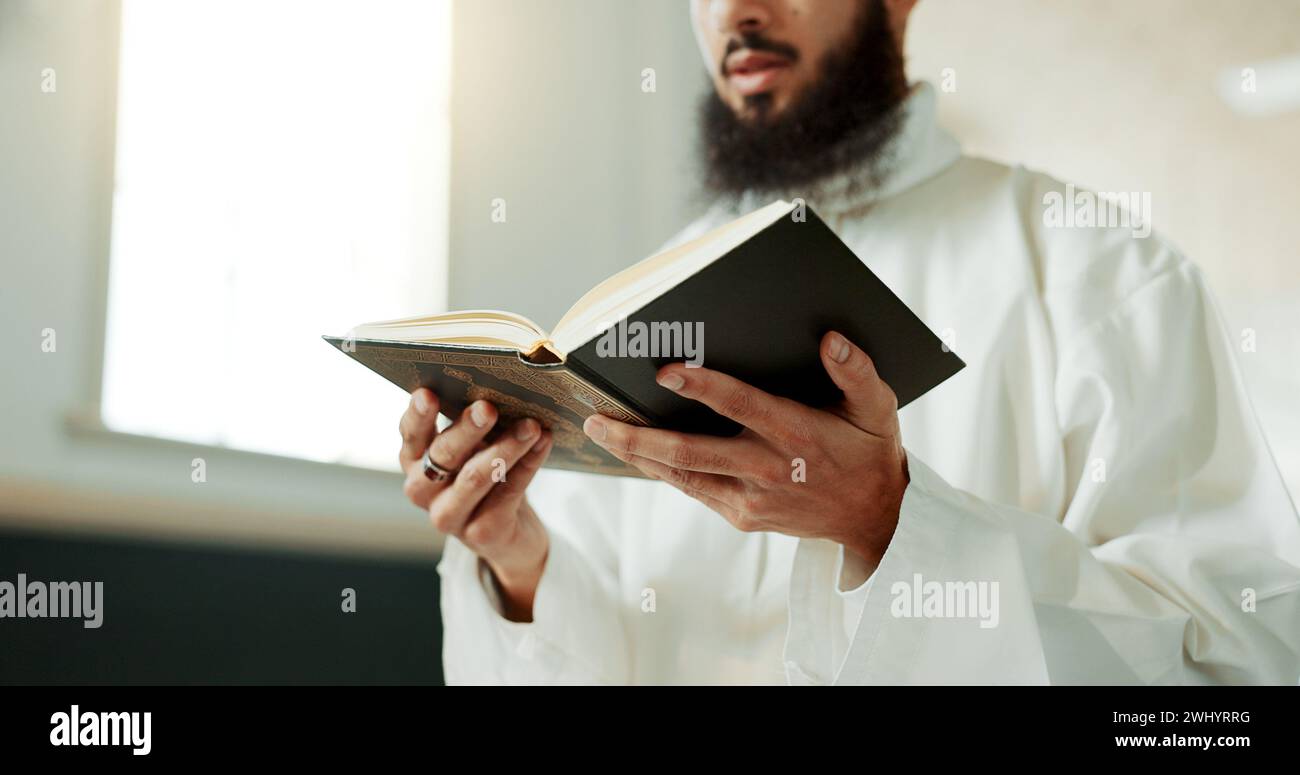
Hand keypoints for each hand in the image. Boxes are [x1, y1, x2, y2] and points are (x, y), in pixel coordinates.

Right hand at [399, 391, 553, 620]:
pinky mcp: (480, 534)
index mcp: (415, 460)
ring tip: (531, 426)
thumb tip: (499, 391)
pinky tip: (543, 443)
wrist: (508, 534)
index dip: (418, 414)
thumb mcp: (474, 449)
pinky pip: (507, 493)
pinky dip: (528, 464)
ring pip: (475, 477)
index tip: (427, 393)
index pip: (411, 433)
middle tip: (488, 408)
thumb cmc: (487, 479)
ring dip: (506, 447)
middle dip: (467, 428)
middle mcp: (422, 490)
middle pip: (443, 455)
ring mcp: (448, 515)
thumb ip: (475, 425)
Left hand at [583, 331, 907, 574]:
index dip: (704, 388)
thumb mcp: (878, 408)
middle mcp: (767, 469)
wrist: (875, 519)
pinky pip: (693, 489)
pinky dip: (661, 470)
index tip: (666, 371)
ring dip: (638, 454)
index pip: (742, 406)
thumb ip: (857, 371)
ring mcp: (751, 498)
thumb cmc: (870, 451)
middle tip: (597, 419)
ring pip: (682, 476)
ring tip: (600, 431)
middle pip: (691, 453)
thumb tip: (831, 339)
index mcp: (797, 435)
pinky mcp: (742, 516)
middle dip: (639, 436)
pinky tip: (634, 450)